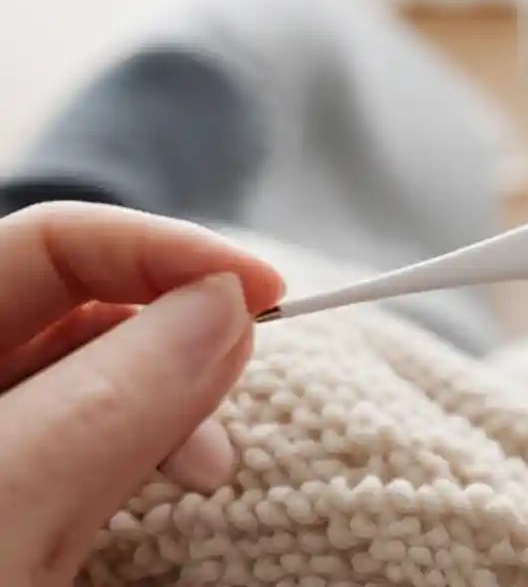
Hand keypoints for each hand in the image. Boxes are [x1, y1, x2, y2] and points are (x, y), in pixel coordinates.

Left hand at [0, 203, 281, 584]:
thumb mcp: (8, 515)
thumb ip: (104, 407)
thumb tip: (226, 302)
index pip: (47, 243)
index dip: (164, 248)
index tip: (269, 291)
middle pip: (75, 306)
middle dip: (175, 332)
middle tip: (239, 390)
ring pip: (89, 379)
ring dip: (171, 400)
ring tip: (210, 469)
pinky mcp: (16, 509)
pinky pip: (85, 447)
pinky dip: (147, 452)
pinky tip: (176, 485)